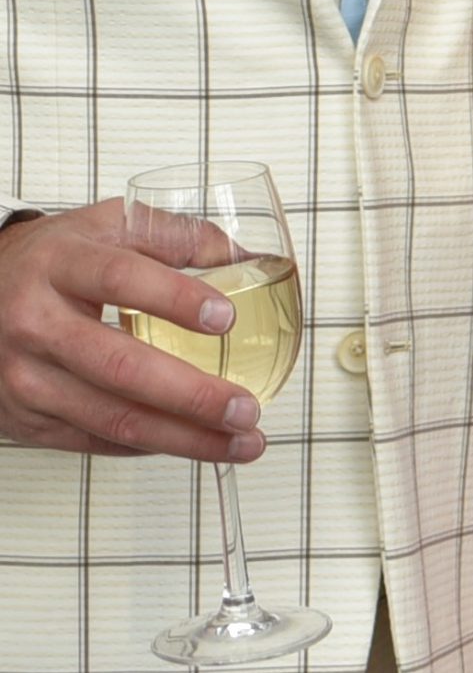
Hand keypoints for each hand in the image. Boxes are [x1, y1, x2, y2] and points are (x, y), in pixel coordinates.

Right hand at [0, 204, 267, 460]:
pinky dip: (150, 445)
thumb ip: (177, 236)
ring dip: (185, 437)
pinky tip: (194, 442)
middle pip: (120, 367)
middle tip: (248, 408)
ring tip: (241, 441)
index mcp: (60, 266)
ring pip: (113, 418)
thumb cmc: (53, 260)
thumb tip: (247, 258)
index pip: (119, 279)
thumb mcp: (107, 226)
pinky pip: (96, 440)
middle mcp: (36, 324)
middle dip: (193, 396)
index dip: (175, 299)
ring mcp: (26, 378)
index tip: (227, 318)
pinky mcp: (26, 418)